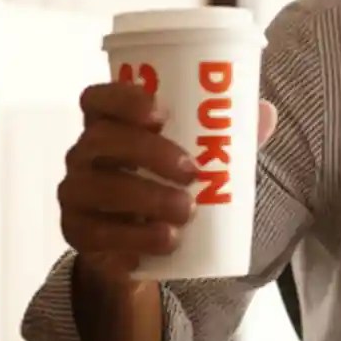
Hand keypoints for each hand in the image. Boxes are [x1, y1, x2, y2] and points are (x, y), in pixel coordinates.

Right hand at [61, 82, 278, 282]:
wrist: (145, 241)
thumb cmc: (172, 181)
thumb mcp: (202, 155)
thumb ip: (231, 135)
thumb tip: (266, 113)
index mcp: (110, 123)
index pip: (98, 97)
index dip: (123, 99)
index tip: (161, 113)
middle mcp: (84, 153)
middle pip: (101, 139)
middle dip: (148, 153)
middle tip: (192, 173)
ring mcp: (75, 193)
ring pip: (96, 189)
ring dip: (144, 199)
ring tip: (185, 214)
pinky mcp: (78, 233)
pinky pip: (95, 235)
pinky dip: (129, 241)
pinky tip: (158, 244)